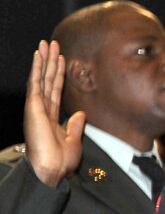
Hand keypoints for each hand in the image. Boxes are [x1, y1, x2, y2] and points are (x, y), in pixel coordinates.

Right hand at [24, 40, 84, 186]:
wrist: (51, 169)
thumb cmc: (60, 160)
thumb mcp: (73, 140)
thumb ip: (75, 126)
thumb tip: (81, 114)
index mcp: (51, 117)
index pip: (55, 90)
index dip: (58, 74)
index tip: (62, 59)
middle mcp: (42, 110)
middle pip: (47, 80)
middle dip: (50, 61)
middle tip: (52, 43)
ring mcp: (36, 107)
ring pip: (41, 78)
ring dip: (44, 60)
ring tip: (47, 43)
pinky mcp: (33, 107)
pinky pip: (36, 84)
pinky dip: (38, 68)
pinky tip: (39, 56)